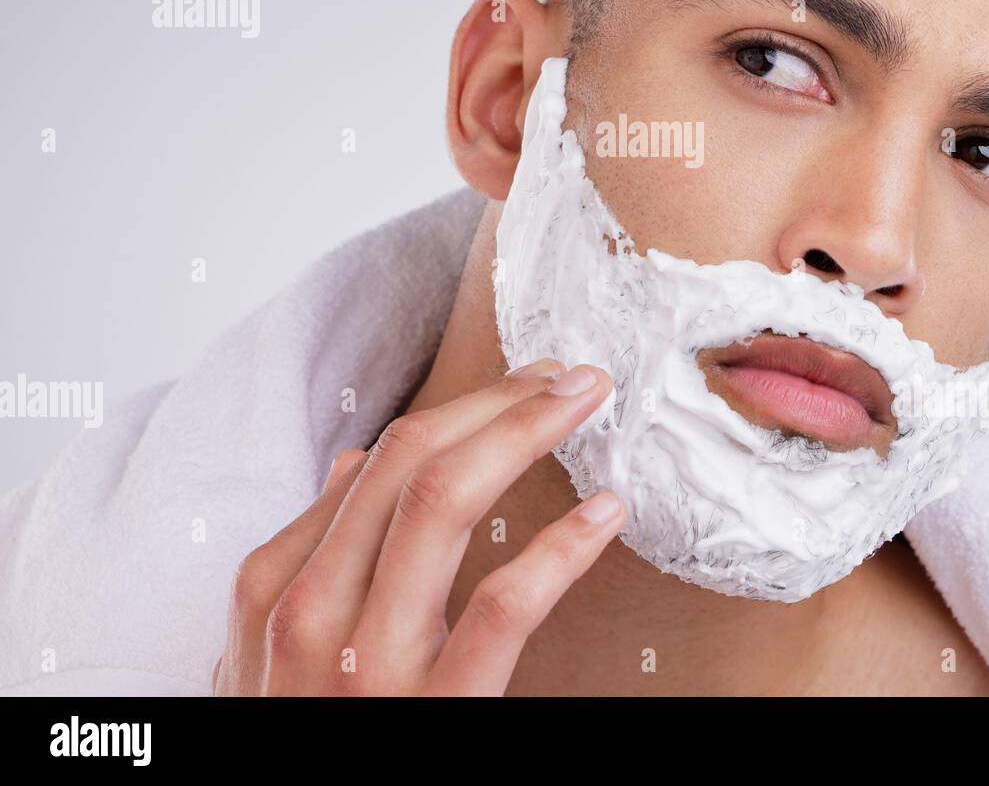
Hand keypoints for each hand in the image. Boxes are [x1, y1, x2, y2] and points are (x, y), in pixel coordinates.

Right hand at [212, 360, 622, 695]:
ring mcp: (367, 666)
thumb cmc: (300, 726)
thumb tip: (349, 462)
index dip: (464, 405)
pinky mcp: (435, 714)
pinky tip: (606, 513)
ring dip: (525, 433)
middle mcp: (310, 611)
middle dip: (499, 398)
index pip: (382, 458)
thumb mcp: (273, 649)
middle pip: (412, 461)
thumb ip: (312, 552)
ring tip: (586, 402)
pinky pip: (503, 608)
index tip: (524, 381)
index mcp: (277, 585)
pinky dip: (562, 548)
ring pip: (445, 505)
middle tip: (569, 371)